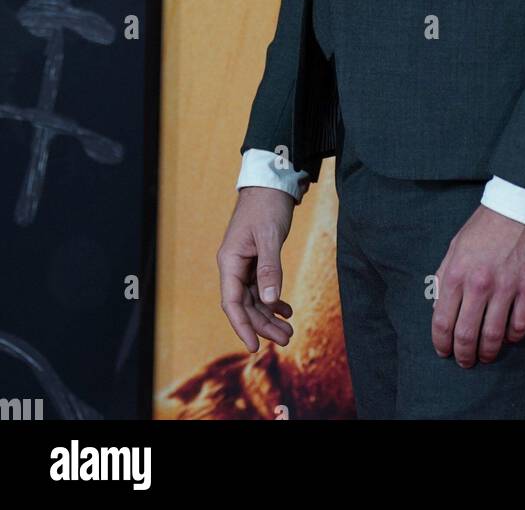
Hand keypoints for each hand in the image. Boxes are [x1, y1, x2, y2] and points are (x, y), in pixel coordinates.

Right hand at [217, 186, 296, 352]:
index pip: (232, 302)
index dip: (242, 326)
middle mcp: (233, 265)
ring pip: (255, 298)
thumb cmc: (267, 205)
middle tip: (286, 339)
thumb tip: (269, 301)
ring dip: (270, 315)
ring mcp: (244, 263)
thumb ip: (269, 268)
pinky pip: (261, 287)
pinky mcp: (256, 259)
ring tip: (289, 330)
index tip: (254, 347)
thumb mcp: (269, 236)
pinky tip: (286, 309)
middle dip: (263, 324)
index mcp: (230, 261)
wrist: (271, 182)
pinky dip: (273, 299)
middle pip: (245, 305)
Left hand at [431, 204, 524, 366]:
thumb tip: (438, 306)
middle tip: (465, 361)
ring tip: (486, 355)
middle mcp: (479, 283)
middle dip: (463, 355)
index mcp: (456, 272)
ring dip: (488, 352)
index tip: (443, 351)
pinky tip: (509, 335)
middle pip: (466, 335)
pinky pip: (520, 326)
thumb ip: (445, 275)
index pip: (442, 321)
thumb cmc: (487, 226)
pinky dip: (513, 337)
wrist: (522, 205)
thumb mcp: (456, 245)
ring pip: (493, 337)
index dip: (441, 343)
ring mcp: (506, 287)